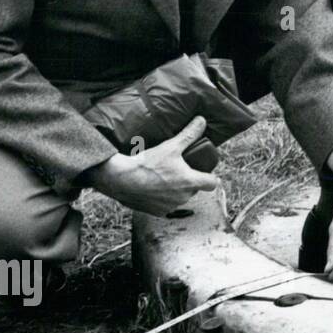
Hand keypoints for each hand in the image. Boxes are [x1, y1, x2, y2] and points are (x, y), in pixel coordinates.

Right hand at [83, 116, 219, 215]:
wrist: (120, 179)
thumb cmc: (148, 164)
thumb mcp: (171, 146)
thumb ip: (189, 134)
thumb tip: (202, 120)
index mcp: (190, 182)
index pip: (212, 183)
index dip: (209, 176)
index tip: (203, 171)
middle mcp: (183, 197)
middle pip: (194, 189)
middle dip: (188, 181)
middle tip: (177, 170)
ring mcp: (170, 206)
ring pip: (179, 198)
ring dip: (175, 190)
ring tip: (164, 178)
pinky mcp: (157, 212)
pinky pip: (165, 206)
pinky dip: (161, 199)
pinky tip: (154, 189)